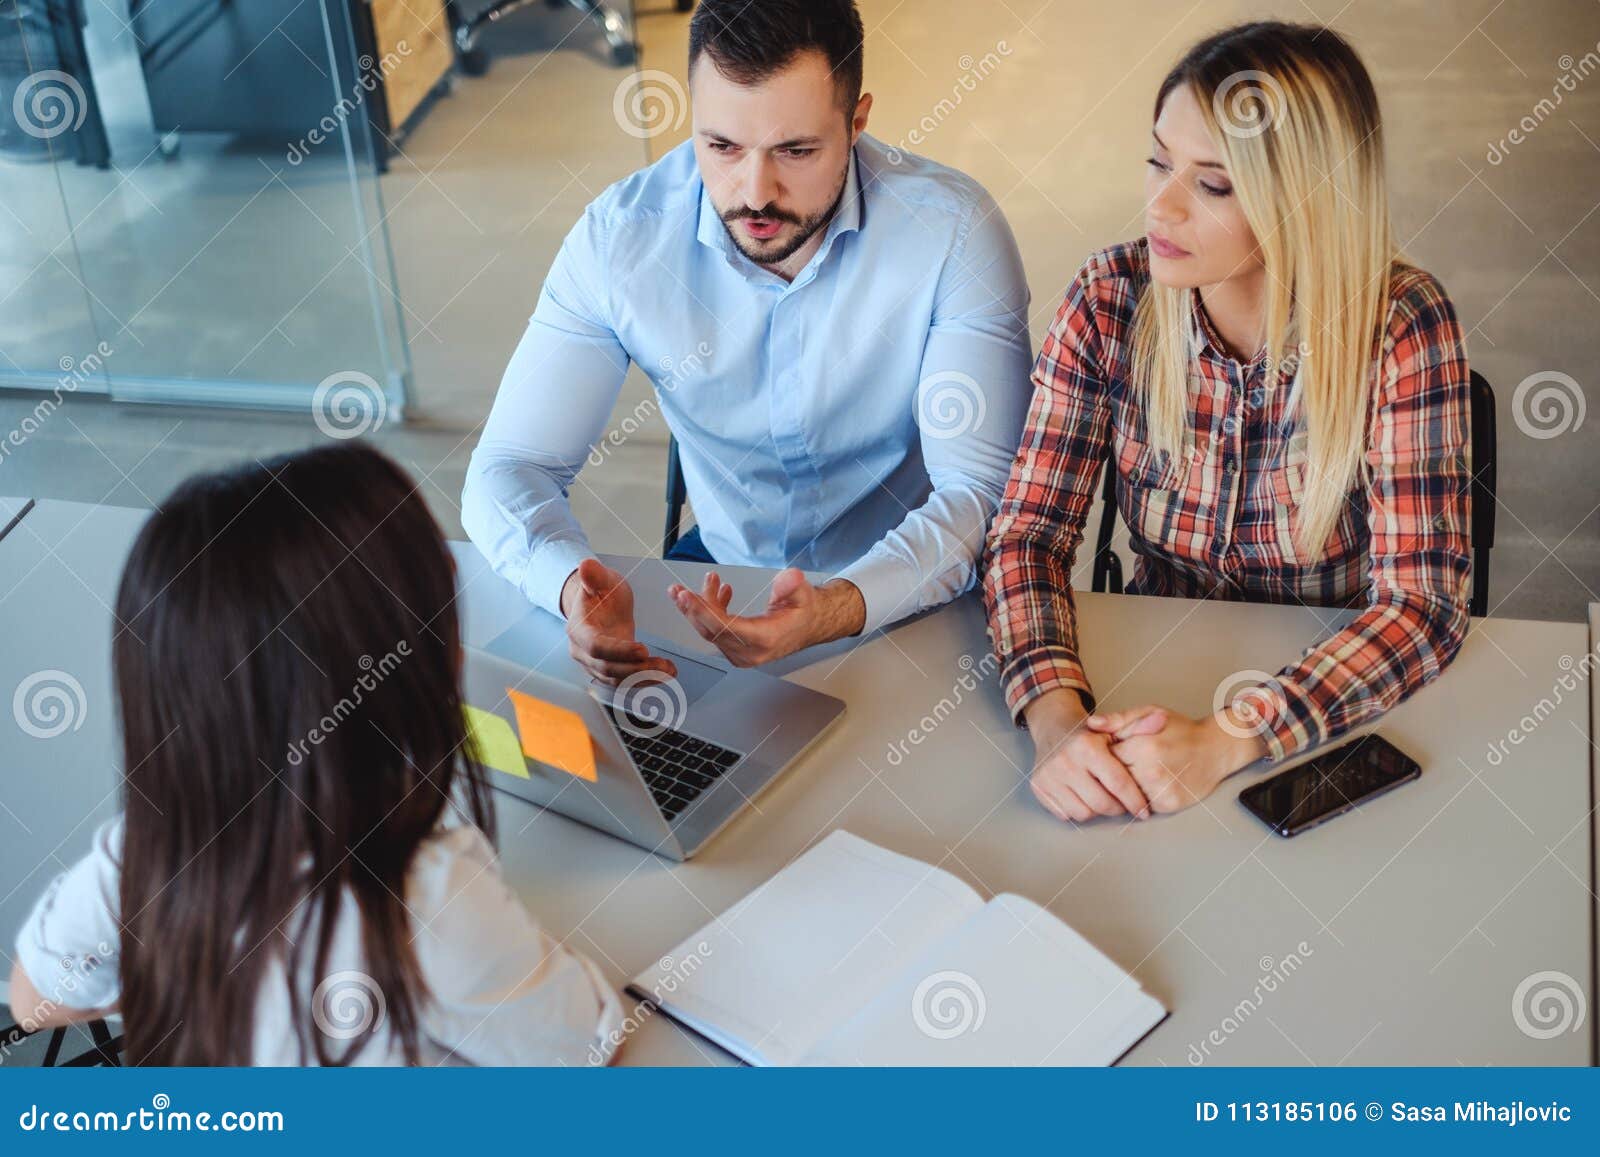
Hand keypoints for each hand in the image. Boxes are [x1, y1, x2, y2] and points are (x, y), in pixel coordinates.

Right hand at [560, 559, 676, 684]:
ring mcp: (594, 664)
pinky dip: (645, 680)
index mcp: (579, 629)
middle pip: (607, 668)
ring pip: (617, 679)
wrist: (598, 603)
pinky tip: (665, 674)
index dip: (618, 650)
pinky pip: (625, 681)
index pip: (596, 646)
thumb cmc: (600, 591)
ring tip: (669, 671)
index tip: (642, 649)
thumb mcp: (602, 579)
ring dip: (644, 677)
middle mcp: (582, 651)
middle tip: (662, 665)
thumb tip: (585, 565)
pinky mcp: (609, 670)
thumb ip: (594, 575)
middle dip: (637, 669)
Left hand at [668, 568, 865, 666]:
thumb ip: (793, 586)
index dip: (702, 611)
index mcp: (765, 640)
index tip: (686, 596)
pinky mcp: (737, 649)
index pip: (725, 628)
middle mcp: (750, 652)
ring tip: (704, 582)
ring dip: (700, 607)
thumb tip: (790, 577)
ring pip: (711, 631)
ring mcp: (742, 653)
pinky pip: (716, 630)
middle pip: (711, 631)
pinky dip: (712, 610)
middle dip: (692, 609)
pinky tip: (719, 592)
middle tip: (677, 590)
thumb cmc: (804, 611)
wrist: (809, 625)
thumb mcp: (803, 593)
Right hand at [1022, 690, 1163, 822]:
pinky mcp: (1038, 788)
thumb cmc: (1088, 734)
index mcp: (1086, 746)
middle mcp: (1065, 762)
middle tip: (1124, 804)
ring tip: (1103, 797)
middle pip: (1102, 803)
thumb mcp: (1114, 727)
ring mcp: (1048, 776)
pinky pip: (1066, 814)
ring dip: (1098, 811)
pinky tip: (1085, 797)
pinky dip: (1078, 810)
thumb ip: (1140, 725)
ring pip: (1084, 813)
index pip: (1118, 783)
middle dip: (1118, 808)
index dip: (1135, 801)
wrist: (1053, 729)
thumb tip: (1162, 719)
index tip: (1144, 811)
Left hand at [1086, 705, 1267, 813]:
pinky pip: (1141, 803)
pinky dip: (1141, 794)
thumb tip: (1091, 724)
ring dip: (1127, 784)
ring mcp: (1161, 791)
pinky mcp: (1168, 805)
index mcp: (1144, 746)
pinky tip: (1151, 781)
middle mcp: (1152, 771)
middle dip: (1116, 769)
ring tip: (1141, 769)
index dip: (1109, 752)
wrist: (1215, 749)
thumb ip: (1119, 719)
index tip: (1116, 747)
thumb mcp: (1150, 713)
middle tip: (1131, 759)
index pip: (1107, 756)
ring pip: (1125, 793)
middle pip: (1114, 777)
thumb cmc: (1182, 729)